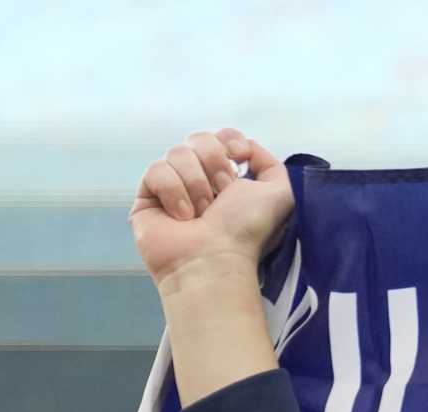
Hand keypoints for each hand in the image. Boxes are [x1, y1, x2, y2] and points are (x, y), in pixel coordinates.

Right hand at [129, 128, 292, 288]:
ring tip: (202, 214)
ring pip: (177, 153)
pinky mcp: (147, 196)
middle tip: (222, 197)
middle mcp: (202, 178)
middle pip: (199, 139)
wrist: (214, 258)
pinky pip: (156, 170)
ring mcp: (173, 185)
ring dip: (197, 184)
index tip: (238, 162)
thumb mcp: (280, 194)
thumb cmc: (247, 230)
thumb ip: (272, 166)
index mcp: (231, 177)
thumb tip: (246, 146)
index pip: (222, 136)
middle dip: (214, 165)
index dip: (230, 143)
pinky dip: (173, 192)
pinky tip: (181, 217)